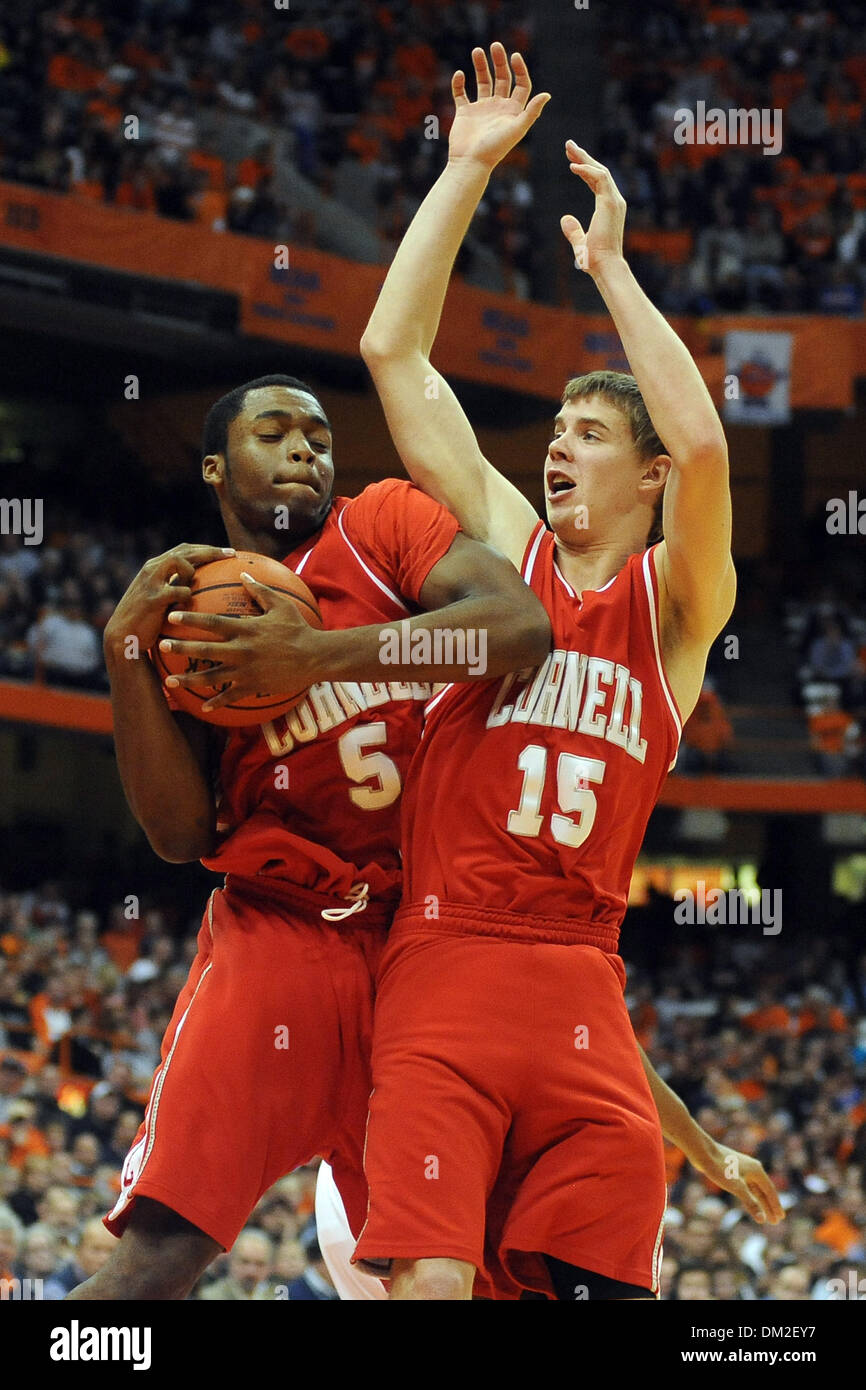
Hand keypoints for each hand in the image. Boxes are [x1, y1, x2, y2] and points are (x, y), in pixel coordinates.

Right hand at [103, 544, 235, 656]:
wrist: (123, 637)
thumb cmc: (145, 622)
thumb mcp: (160, 599)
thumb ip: (174, 589)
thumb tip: (200, 588)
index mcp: (154, 567)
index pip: (183, 550)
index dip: (205, 549)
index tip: (226, 553)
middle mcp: (151, 569)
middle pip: (184, 550)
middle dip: (209, 551)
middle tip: (231, 555)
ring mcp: (151, 582)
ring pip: (178, 561)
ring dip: (193, 569)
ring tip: (203, 582)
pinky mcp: (153, 598)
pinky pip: (179, 590)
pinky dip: (188, 595)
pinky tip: (192, 604)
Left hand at [156, 571, 325, 712]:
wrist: (315, 657)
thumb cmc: (298, 629)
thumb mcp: (280, 605)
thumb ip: (259, 590)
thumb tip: (243, 574)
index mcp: (245, 629)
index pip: (211, 622)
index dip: (189, 618)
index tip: (171, 615)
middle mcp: (241, 650)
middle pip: (204, 649)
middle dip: (180, 647)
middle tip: (160, 645)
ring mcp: (246, 670)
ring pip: (211, 676)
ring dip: (189, 678)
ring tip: (169, 680)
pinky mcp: (254, 686)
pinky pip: (231, 696)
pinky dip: (216, 702)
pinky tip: (203, 705)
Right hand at [448, 42, 549, 170]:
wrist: (471, 163)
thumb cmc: (495, 148)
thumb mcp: (517, 129)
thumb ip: (532, 111)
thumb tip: (547, 94)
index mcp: (513, 110)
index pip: (521, 84)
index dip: (520, 69)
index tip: (514, 56)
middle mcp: (498, 107)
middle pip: (502, 78)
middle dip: (500, 61)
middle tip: (495, 46)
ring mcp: (481, 109)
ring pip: (482, 82)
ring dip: (480, 66)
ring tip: (477, 51)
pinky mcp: (465, 113)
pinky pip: (461, 94)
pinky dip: (459, 83)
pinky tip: (459, 75)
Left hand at [560, 140, 626, 276]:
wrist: (605, 266)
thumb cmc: (594, 259)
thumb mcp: (580, 242)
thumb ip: (573, 230)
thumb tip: (565, 218)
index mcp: (609, 207)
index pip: (597, 181)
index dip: (584, 168)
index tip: (571, 160)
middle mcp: (614, 201)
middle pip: (599, 171)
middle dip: (584, 156)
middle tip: (569, 145)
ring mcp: (614, 201)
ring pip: (600, 171)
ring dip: (584, 158)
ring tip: (569, 148)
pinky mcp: (611, 203)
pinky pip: (600, 179)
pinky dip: (587, 171)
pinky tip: (573, 166)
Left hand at [693, 1142, 784, 1224]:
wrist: (702, 1151)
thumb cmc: (720, 1168)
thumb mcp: (736, 1188)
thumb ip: (750, 1203)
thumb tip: (762, 1219)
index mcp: (757, 1171)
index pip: (770, 1192)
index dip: (775, 1206)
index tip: (780, 1218)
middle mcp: (753, 1169)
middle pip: (764, 1191)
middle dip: (770, 1206)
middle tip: (776, 1222)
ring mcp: (743, 1169)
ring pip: (755, 1189)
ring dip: (760, 1202)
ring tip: (765, 1217)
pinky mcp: (734, 1170)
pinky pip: (747, 1186)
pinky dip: (751, 1196)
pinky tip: (750, 1202)